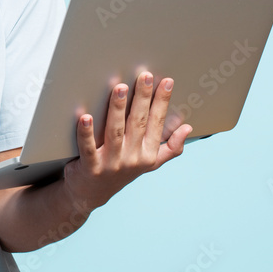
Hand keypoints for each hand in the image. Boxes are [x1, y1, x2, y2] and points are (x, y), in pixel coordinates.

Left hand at [62, 72, 191, 210]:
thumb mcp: (148, 163)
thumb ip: (170, 147)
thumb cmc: (120, 171)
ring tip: (119, 88)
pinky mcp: (90, 167)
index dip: (162, 102)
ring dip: (117, 109)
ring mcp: (111, 163)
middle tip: (145, 76)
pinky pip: (87, 147)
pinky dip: (85, 133)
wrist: (90, 194)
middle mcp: (131, 159)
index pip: (156, 123)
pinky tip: (84, 117)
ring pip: (115, 132)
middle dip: (142, 98)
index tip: (167, 81)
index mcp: (147, 154)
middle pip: (138, 123)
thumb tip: (187, 128)